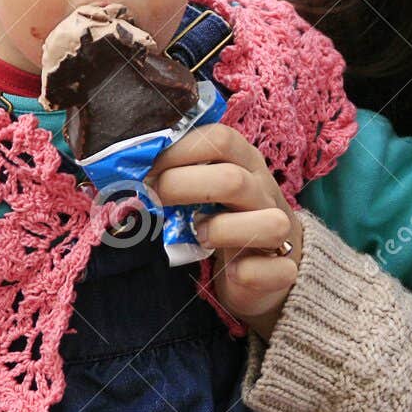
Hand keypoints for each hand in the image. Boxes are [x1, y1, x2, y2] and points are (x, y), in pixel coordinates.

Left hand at [144, 123, 302, 341]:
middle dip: (183, 188)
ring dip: (223, 231)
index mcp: (244, 161)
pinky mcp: (284, 269)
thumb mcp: (205, 185)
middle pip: (232, 179)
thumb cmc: (224, 215)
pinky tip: (231, 271)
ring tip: (199, 236)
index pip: (218, 138)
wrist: (266, 260)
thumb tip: (126, 171)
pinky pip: (274, 271)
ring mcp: (280, 229)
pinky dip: (246, 273)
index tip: (145, 170)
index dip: (177, 151)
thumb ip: (178, 173)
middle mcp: (264, 190)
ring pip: (268, 224)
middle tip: (154, 200)